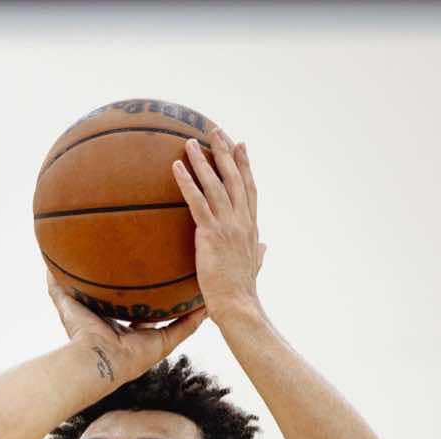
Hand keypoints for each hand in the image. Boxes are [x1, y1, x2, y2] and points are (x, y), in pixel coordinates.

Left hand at [46, 269, 208, 382]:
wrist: (92, 358)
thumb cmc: (78, 334)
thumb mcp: (67, 303)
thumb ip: (58, 285)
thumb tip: (48, 266)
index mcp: (118, 325)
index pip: (134, 306)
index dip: (143, 292)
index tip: (150, 273)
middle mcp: (137, 334)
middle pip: (157, 312)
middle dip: (168, 298)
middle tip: (180, 275)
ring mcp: (152, 341)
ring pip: (176, 320)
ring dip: (188, 306)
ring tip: (201, 286)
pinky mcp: (162, 346)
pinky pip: (184, 329)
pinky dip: (196, 316)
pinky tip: (207, 301)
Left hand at [173, 127, 265, 318]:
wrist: (237, 305)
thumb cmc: (241, 291)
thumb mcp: (253, 267)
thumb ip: (258, 253)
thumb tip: (264, 247)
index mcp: (251, 227)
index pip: (250, 189)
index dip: (245, 166)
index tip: (241, 145)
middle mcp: (242, 221)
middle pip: (234, 178)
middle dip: (226, 152)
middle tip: (216, 130)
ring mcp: (228, 225)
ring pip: (215, 184)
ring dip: (203, 161)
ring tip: (190, 142)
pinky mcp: (211, 234)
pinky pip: (197, 202)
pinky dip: (187, 182)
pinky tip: (176, 167)